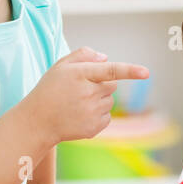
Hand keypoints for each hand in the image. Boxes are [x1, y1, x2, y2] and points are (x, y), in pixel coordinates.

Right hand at [23, 47, 148, 146]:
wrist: (36, 122)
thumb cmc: (49, 90)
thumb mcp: (60, 66)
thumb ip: (83, 55)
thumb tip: (105, 57)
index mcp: (79, 74)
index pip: (110, 70)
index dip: (130, 71)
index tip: (146, 73)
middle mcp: (87, 93)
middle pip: (113, 85)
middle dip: (102, 84)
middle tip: (81, 89)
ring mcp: (91, 112)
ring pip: (110, 100)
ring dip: (100, 99)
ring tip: (77, 103)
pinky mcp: (93, 128)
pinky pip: (107, 116)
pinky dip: (98, 114)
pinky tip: (80, 114)